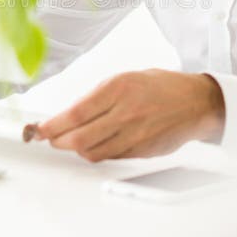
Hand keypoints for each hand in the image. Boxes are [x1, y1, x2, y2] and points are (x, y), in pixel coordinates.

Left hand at [35, 69, 224, 161]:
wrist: (196, 102)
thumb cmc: (161, 86)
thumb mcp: (126, 78)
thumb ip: (99, 96)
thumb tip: (70, 113)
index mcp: (118, 88)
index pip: (76, 113)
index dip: (53, 125)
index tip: (40, 129)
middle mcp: (126, 112)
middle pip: (80, 137)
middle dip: (59, 141)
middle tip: (51, 139)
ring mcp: (135, 134)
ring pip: (93, 152)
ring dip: (76, 150)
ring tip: (70, 143)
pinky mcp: (142, 151)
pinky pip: (110, 157)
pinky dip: (97, 154)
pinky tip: (93, 146)